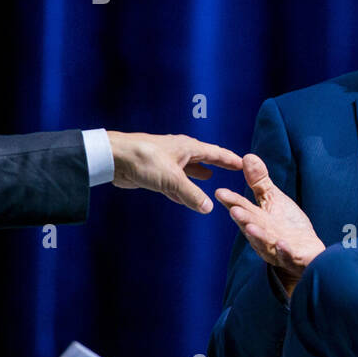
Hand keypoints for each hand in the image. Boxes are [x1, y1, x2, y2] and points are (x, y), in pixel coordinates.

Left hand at [108, 131, 242, 212]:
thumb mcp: (172, 179)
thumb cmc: (144, 160)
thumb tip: (209, 208)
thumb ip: (191, 194)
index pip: (216, 153)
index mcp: (188, 148)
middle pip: (203, 159)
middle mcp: (180, 152)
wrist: (114, 158)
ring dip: (197, 176)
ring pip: (187, 170)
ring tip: (209, 178)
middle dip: (216, 164)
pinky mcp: (155, 172)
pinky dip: (181, 188)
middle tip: (231, 168)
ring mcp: (167, 162)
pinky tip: (184, 195)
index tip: (244, 163)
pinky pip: (174, 181)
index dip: (230, 159)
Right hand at [214, 153, 324, 298]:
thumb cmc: (287, 225)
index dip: (232, 201)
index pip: (242, 208)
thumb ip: (259, 182)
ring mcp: (276, 248)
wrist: (306, 253)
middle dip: (243, 218)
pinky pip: (288, 256)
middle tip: (234, 210)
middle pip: (251, 226)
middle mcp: (263, 235)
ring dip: (258, 236)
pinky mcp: (293, 258)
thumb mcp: (273, 200)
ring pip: (265, 243)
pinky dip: (284, 252)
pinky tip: (282, 245)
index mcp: (256, 220)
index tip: (220, 192)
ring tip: (251, 228)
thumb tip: (248, 156)